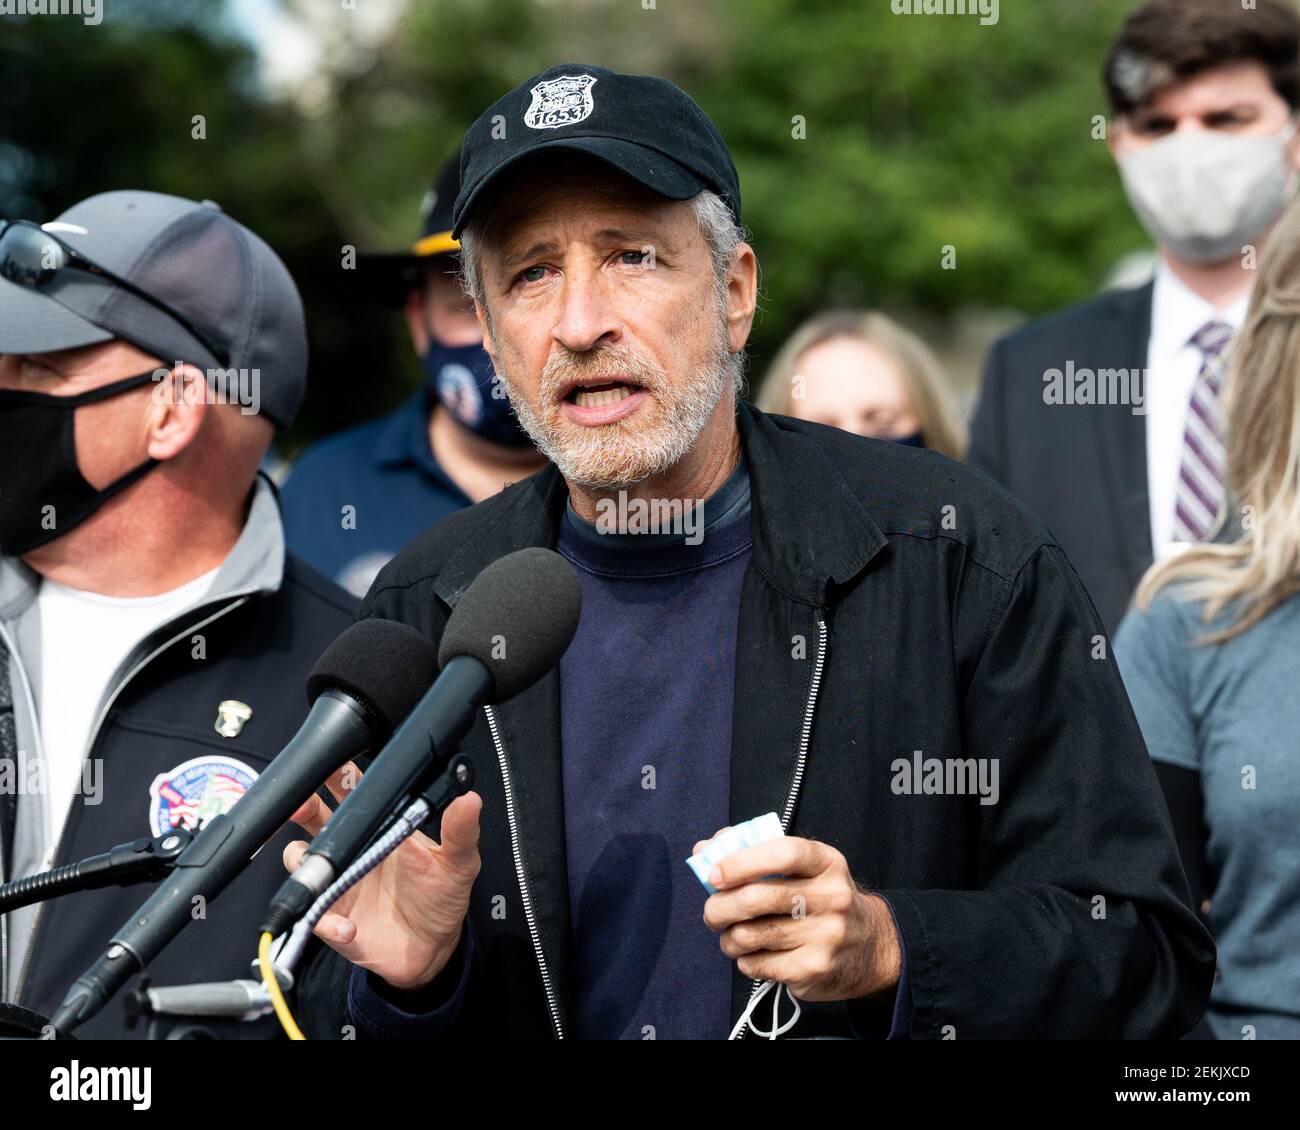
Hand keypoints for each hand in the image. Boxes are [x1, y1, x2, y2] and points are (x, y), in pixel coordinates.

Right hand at [284, 763, 481, 991]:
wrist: (435, 946)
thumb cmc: (442, 894)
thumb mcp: (458, 862)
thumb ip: (461, 831)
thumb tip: (469, 799)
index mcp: (381, 827)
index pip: (354, 793)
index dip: (340, 776)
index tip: (335, 766)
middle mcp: (354, 850)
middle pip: (316, 819)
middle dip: (304, 806)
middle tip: (303, 803)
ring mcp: (339, 882)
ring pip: (301, 862)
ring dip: (302, 862)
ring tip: (324, 870)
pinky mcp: (333, 918)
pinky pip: (315, 916)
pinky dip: (327, 922)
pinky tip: (349, 928)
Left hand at [698, 831, 900, 1002]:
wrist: (872, 947)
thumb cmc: (822, 900)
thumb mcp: (805, 868)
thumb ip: (756, 853)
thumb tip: (704, 851)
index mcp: (827, 863)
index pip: (782, 854)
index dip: (741, 861)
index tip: (714, 874)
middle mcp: (831, 898)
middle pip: (756, 899)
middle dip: (718, 907)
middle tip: (712, 913)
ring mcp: (825, 936)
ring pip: (749, 935)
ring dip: (728, 938)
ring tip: (732, 936)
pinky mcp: (814, 970)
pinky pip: (757, 965)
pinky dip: (744, 961)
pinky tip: (754, 955)